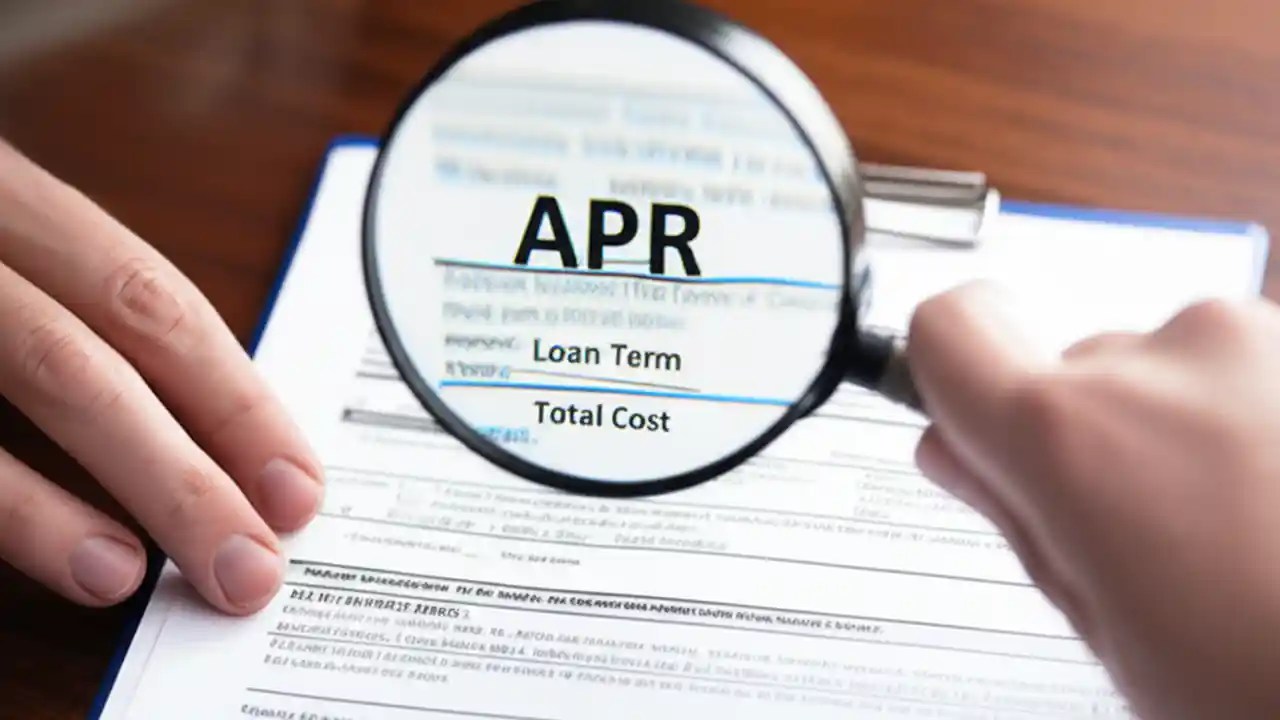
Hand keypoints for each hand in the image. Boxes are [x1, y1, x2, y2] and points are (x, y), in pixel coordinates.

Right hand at [0, 140, 322, 614]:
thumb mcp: (9, 251)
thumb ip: (79, 318)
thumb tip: (209, 442)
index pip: (147, 300)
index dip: (233, 399)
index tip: (297, 486)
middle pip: (70, 358)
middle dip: (174, 473)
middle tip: (247, 565)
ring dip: (40, 511)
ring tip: (121, 576)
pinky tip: (35, 559)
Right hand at [909, 283, 1279, 719]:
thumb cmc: (1274, 689)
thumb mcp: (1112, 631)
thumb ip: (1017, 516)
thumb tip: (959, 449)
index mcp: (1076, 434)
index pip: (948, 330)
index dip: (946, 376)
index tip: (970, 422)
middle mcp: (1169, 354)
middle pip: (1071, 362)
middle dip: (1091, 436)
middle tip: (1148, 541)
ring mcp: (1269, 344)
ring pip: (1171, 367)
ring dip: (1186, 434)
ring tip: (1249, 542)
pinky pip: (1256, 372)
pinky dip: (1260, 428)